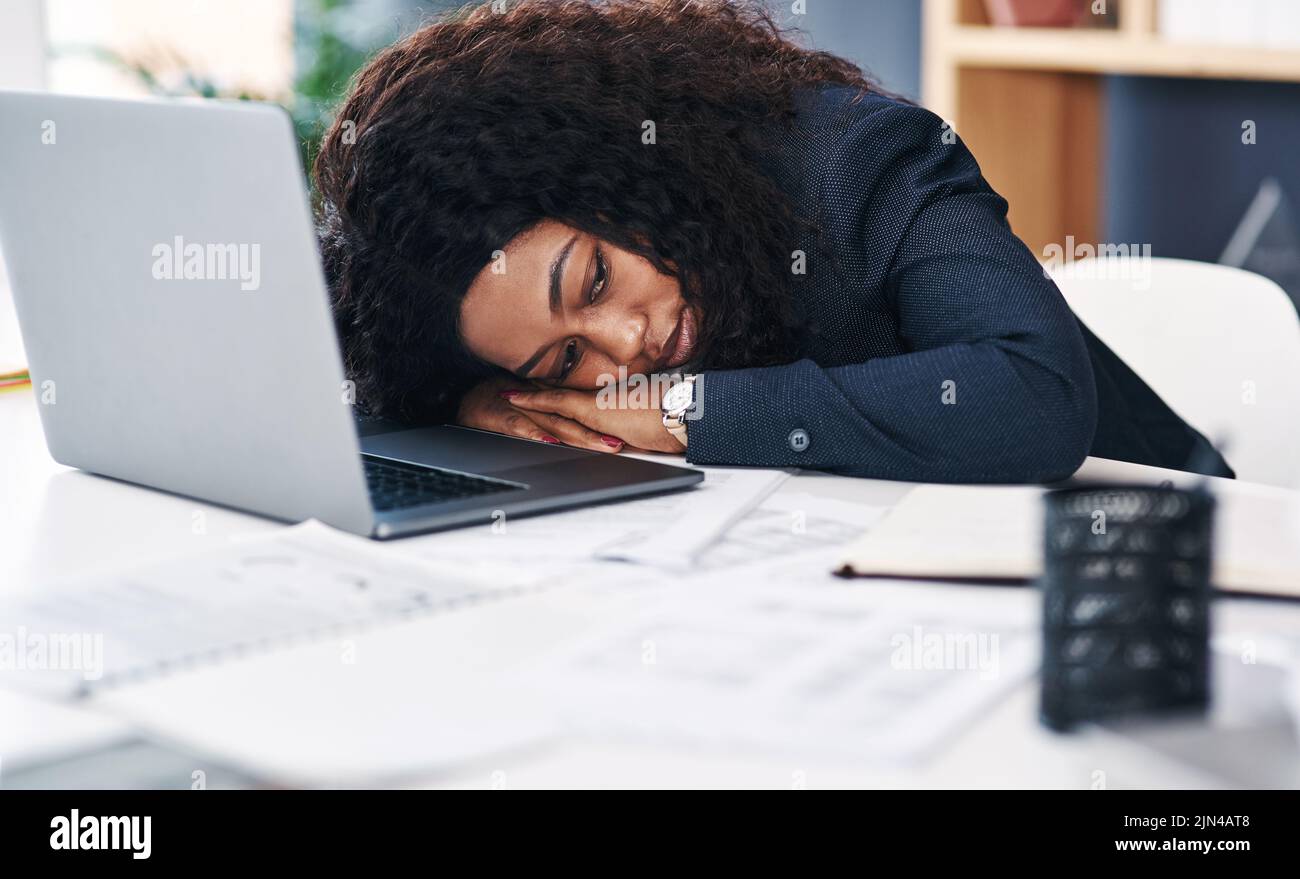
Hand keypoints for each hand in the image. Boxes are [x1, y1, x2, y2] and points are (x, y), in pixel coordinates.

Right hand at [456, 375, 626, 452]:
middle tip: (623, 444)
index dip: (603, 423)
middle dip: (599, 433)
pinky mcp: (499, 416)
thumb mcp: (533, 410)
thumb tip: (582, 436)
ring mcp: (521, 410)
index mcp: (549, 402)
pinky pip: (519, 425)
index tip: (628, 434)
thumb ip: (557, 419)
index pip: (580, 414)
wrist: (462, 400)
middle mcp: (539, 405)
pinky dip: (534, 433)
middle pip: (574, 420)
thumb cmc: (501, 407)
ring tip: (601, 445)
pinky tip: (549, 442)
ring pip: (554, 424)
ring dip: (578, 435)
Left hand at [506, 387, 685, 453]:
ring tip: (499, 384)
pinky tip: (512, 398)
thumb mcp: (648, 430)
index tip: (534, 381)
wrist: (684, 418)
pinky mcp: (592, 410)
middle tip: (505, 377)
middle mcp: (599, 396)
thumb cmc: (674, 422)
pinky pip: (554, 404)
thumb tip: (630, 439)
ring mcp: (594, 401)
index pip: (574, 392)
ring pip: (550, 394)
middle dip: (532, 385)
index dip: (551, 386)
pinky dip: (531, 400)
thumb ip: (631, 430)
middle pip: (558, 388)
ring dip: (525, 390)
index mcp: (610, 400)